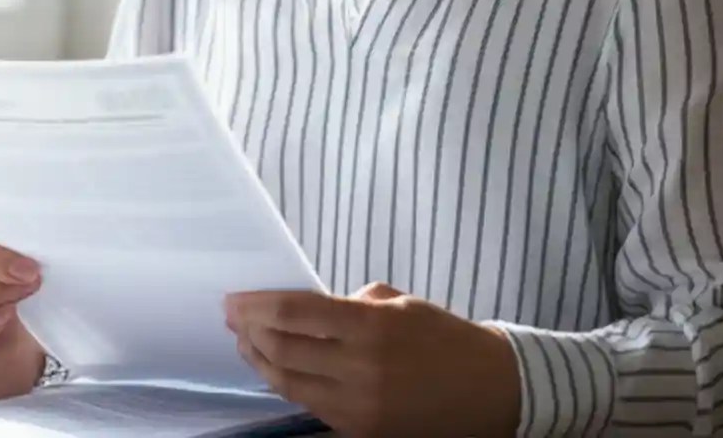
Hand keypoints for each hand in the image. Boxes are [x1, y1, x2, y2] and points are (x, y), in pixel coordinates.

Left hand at [225, 282, 520, 437]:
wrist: (489, 390)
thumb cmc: (445, 338)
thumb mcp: (402, 304)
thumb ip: (353, 303)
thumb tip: (306, 309)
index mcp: (371, 327)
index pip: (294, 313)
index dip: (255, 305)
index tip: (233, 298)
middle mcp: (360, 368)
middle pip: (282, 349)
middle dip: (249, 331)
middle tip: (233, 317)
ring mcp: (356, 405)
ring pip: (287, 382)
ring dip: (258, 359)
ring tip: (245, 341)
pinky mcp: (358, 429)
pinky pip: (307, 403)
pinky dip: (284, 383)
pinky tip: (273, 367)